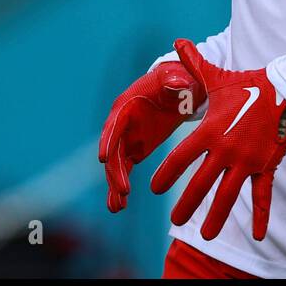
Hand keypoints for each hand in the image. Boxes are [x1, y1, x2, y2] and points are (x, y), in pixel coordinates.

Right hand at [98, 59, 202, 212]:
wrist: (181, 89)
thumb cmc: (177, 80)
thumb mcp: (177, 78)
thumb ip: (175, 81)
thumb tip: (176, 82)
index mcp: (127, 105)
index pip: (114, 125)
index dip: (108, 141)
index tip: (103, 159)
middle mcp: (121, 123)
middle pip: (113, 150)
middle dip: (115, 171)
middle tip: (123, 191)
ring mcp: (127, 137)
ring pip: (116, 164)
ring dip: (115, 184)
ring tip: (117, 207)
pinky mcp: (135, 148)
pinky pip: (124, 169)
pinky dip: (121, 186)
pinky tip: (119, 206)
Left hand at [149, 39, 285, 240]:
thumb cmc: (248, 85)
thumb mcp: (217, 77)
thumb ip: (193, 63)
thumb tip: (177, 41)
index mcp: (211, 130)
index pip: (181, 157)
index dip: (165, 174)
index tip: (153, 188)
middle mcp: (226, 149)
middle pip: (201, 183)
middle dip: (186, 204)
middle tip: (175, 221)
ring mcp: (247, 160)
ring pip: (229, 195)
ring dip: (217, 217)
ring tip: (205, 235)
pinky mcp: (266, 165)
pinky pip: (264, 195)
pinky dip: (262, 216)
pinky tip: (259, 235)